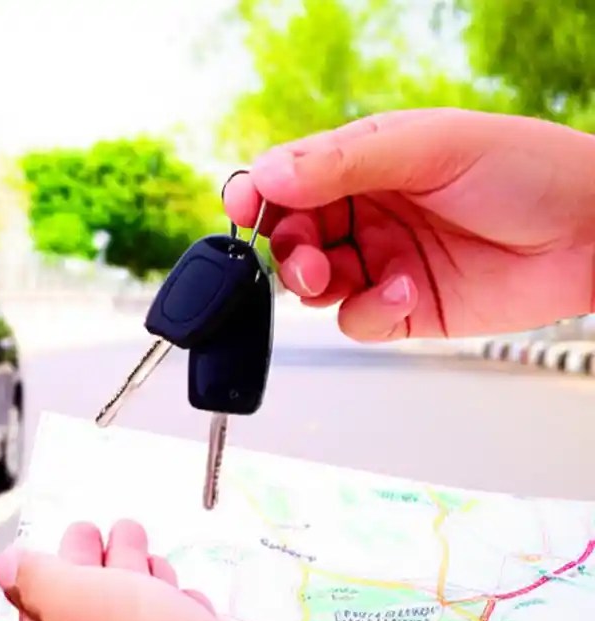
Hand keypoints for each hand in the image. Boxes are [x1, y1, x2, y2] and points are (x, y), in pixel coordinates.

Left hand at [0, 520, 283, 620]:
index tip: (60, 540)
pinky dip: (178, 614)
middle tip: (99, 529)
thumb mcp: (78, 608)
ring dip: (136, 582)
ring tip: (141, 546)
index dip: (46, 576)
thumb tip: (7, 565)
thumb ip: (39, 582)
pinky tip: (183, 596)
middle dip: (94, 570)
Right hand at [223, 108, 594, 341]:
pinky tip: (403, 292)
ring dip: (312, 282)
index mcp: (367, 163)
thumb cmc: (529, 169)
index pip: (292, 177)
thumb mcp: (429, 147)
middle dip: (286, 246)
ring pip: (314, 283)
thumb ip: (343, 162)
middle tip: (300, 253)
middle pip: (293, 235)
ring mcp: (385, 261)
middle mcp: (370, 213)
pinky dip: (367, 311)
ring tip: (332, 276)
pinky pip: (356, 320)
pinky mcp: (406, 309)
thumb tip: (269, 175)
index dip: (261, 192)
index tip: (244, 203)